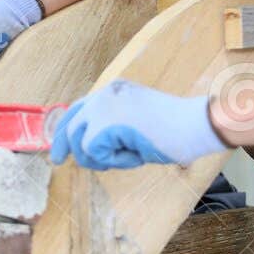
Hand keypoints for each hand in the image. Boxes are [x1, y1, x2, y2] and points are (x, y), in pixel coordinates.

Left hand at [50, 80, 225, 168]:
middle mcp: (104, 95)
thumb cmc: (175, 129)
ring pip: (81, 144)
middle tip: (60, 162)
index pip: (77, 109)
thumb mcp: (135, 122)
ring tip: (131, 154)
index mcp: (112, 91)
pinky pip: (96, 153)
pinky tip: (136, 154)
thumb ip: (111, 128)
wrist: (196, 124)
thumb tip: (86, 147)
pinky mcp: (106, 123)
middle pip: (70, 126)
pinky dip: (116, 161)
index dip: (63, 131)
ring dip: (104, 158)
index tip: (57, 150)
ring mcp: (103, 107)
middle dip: (68, 149)